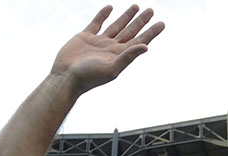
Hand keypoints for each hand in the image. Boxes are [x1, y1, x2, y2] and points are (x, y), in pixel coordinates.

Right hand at [50, 5, 164, 94]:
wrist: (65, 78)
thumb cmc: (88, 77)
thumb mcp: (111, 68)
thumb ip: (128, 56)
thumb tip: (146, 47)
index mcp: (120, 55)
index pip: (139, 41)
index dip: (151, 32)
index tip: (162, 23)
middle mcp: (111, 48)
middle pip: (130, 31)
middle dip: (141, 21)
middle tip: (151, 10)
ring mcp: (99, 42)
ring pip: (116, 25)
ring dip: (126, 16)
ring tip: (136, 6)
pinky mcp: (85, 37)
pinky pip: (97, 23)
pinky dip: (103, 14)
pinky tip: (110, 8)